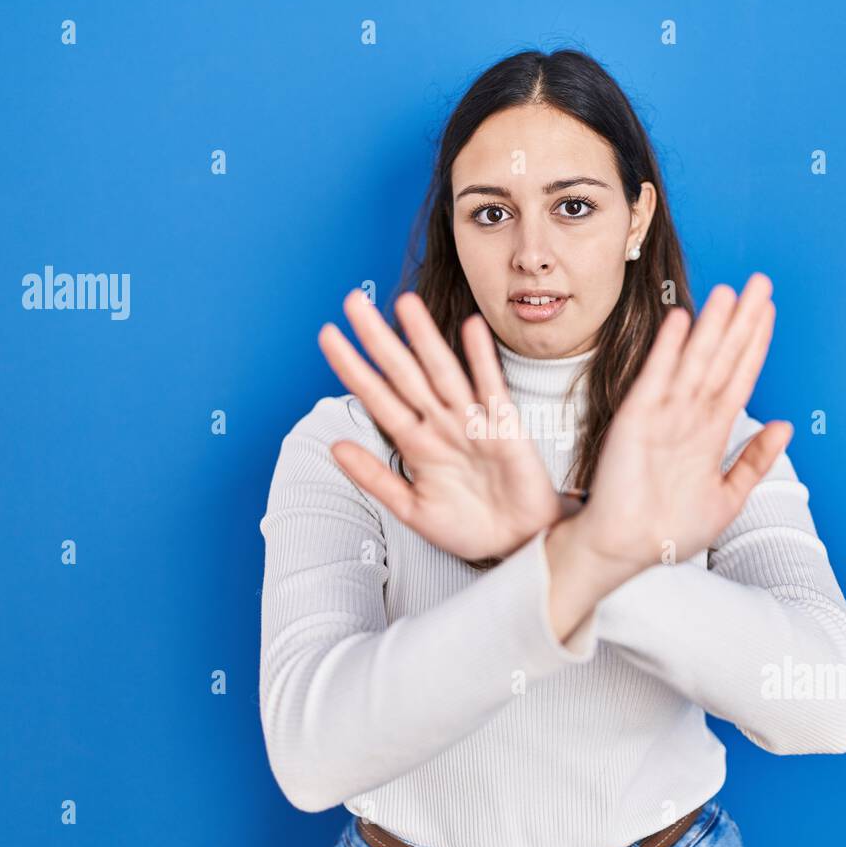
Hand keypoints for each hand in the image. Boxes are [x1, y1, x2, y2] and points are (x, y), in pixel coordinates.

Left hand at [317, 288, 561, 561]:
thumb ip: (375, 478)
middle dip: (378, 339)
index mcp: (416, 444)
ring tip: (405, 303)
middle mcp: (440, 425)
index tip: (328, 336)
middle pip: (404, 373)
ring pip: (442, 372)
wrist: (517, 545)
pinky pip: (491, 388)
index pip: (377, 397)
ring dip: (425, 337)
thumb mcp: (413, 509)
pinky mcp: (505, 428)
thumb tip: (335, 448)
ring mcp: (472, 422)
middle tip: (353, 301)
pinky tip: (471, 329)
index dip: (353, 368)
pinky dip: (481, 359)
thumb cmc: (469, 527)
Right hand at [569, 273, 792, 571]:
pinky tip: (682, 320)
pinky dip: (669, 350)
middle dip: (741, 321)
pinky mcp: (636, 419)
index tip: (770, 310)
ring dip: (712, 326)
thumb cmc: (670, 530)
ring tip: (730, 291)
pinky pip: (656, 378)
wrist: (626, 549)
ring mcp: (662, 415)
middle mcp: (688, 417)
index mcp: (710, 433)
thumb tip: (785, 426)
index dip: (755, 343)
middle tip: (761, 281)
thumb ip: (754, 462)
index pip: (739, 377)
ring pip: (695, 362)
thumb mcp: (727, 498)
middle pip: (722, 359)